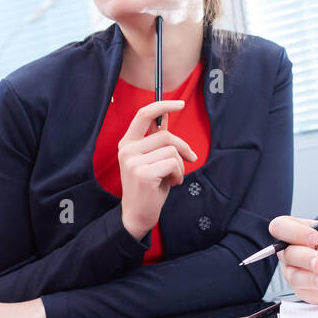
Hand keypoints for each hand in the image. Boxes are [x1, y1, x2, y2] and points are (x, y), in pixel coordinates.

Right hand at [118, 100, 197, 240]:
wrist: (137, 214)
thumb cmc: (149, 186)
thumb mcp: (151, 159)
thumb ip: (155, 139)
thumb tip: (165, 117)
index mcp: (127, 143)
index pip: (144, 115)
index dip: (163, 106)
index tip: (180, 103)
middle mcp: (127, 149)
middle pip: (167, 136)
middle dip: (184, 148)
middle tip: (191, 158)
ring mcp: (133, 161)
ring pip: (172, 151)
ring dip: (180, 166)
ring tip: (173, 177)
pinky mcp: (143, 173)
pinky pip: (173, 164)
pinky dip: (179, 174)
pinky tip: (171, 183)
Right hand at [269, 216, 317, 305]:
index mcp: (296, 231)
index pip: (280, 227)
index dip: (293, 232)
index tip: (315, 237)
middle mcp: (292, 253)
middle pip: (287, 254)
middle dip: (305, 258)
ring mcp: (296, 274)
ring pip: (296, 278)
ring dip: (312, 279)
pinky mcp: (308, 292)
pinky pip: (317, 295)